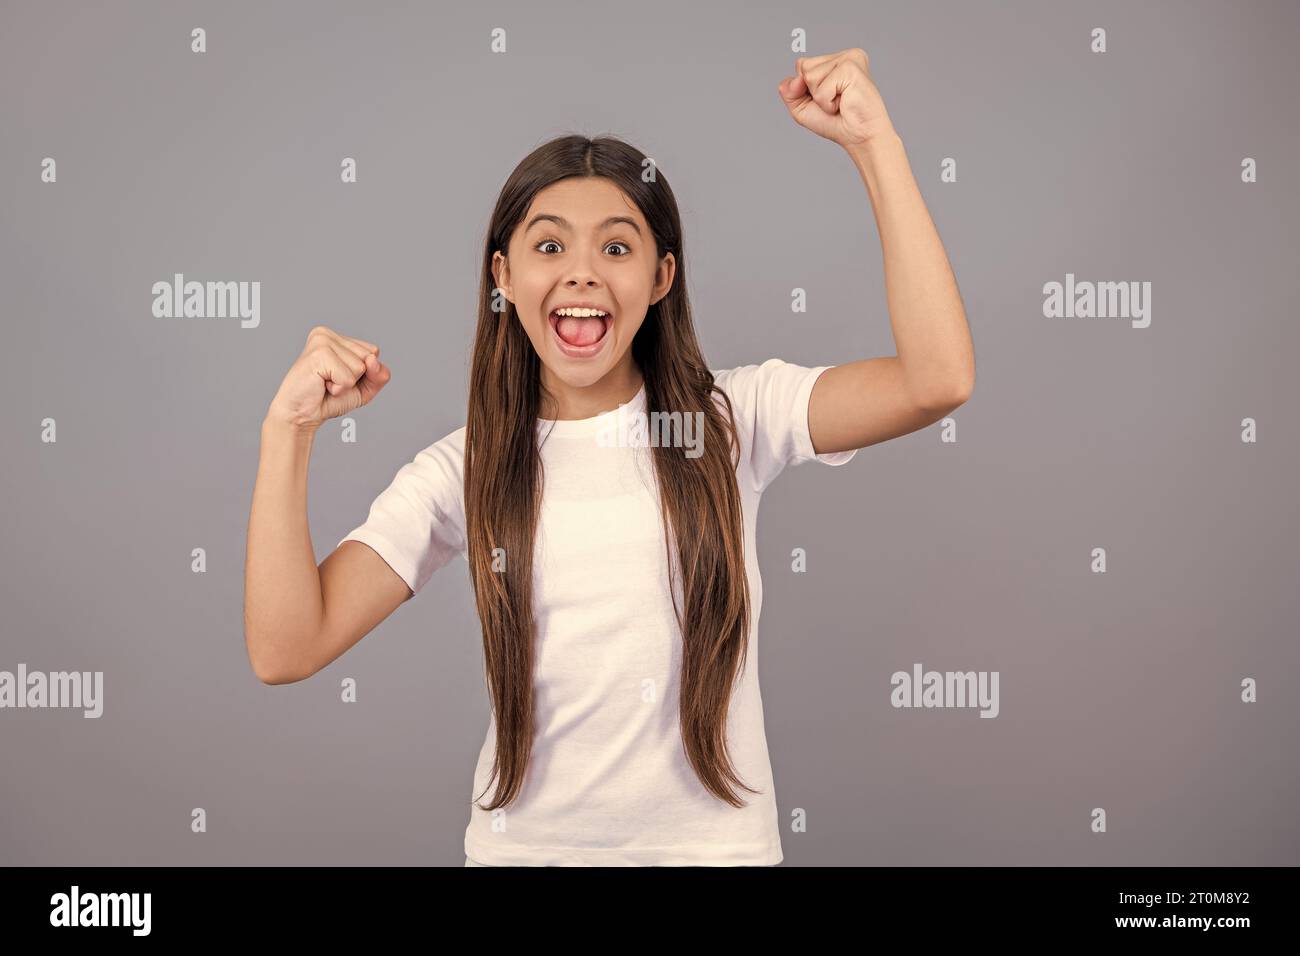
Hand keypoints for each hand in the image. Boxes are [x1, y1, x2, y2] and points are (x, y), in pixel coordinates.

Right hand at [265, 325, 390, 430]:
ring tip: (324, 383)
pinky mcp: (319, 354)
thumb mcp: (364, 388)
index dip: (364, 373)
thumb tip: (372, 360)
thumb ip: (379, 375)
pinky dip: (339, 389)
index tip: (339, 378)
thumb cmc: (328, 399)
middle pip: (369, 357)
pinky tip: (321, 385)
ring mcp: (322, 341)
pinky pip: (348, 378)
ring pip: (360, 367)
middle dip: (355, 378)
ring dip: (345, 384)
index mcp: (336, 337)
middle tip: (330, 382)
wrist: (301, 415)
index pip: (373, 352)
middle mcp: (327, 334)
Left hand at [778, 48, 895, 148]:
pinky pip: (821, 88)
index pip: (802, 65)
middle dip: (812, 92)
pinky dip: (827, 102)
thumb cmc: (835, 122)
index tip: (827, 98)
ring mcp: (849, 58)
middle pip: (803, 67)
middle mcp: (843, 55)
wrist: (859, 136)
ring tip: (840, 102)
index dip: (805, 88)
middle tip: (835, 101)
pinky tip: (844, 102)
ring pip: (810, 76)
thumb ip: (789, 92)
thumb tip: (795, 79)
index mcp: (834, 60)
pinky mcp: (851, 67)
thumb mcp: (802, 108)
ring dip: (821, 98)